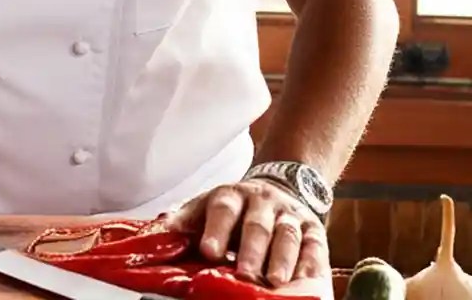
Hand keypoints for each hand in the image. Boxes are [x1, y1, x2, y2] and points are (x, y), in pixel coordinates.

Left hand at [164, 179, 328, 286]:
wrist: (278, 190)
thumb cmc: (233, 211)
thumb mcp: (205, 208)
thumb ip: (184, 221)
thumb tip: (157, 232)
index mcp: (231, 196)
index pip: (223, 209)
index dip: (217, 230)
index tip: (210, 251)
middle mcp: (262, 202)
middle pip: (257, 226)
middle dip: (251, 250)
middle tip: (244, 273)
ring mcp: (290, 215)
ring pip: (287, 236)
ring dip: (282, 259)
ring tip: (274, 281)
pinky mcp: (313, 230)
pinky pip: (314, 247)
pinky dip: (310, 264)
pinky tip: (304, 280)